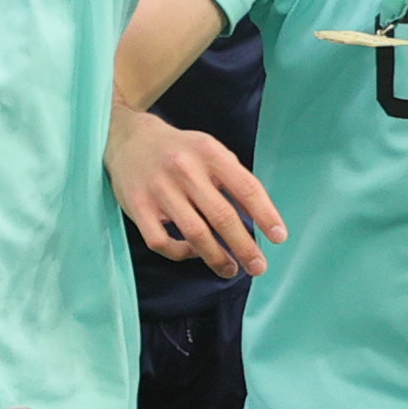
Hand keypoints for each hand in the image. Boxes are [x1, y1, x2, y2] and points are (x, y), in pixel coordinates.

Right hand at [109, 112, 281, 277]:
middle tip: (259, 267)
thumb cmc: (180, 151)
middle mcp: (185, 169)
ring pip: (194, 234)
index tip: (279, 237)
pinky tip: (193, 253)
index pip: (245, 187)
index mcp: (209, 152)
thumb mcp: (209, 150)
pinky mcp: (138, 207)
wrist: (128, 139)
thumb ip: (233, 177)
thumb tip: (260, 217)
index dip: (265, 215)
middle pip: (221, 216)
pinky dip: (181, 253)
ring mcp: (159, 189)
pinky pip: (162, 241)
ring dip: (217, 257)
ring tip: (231, 269)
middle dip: (244, 246)